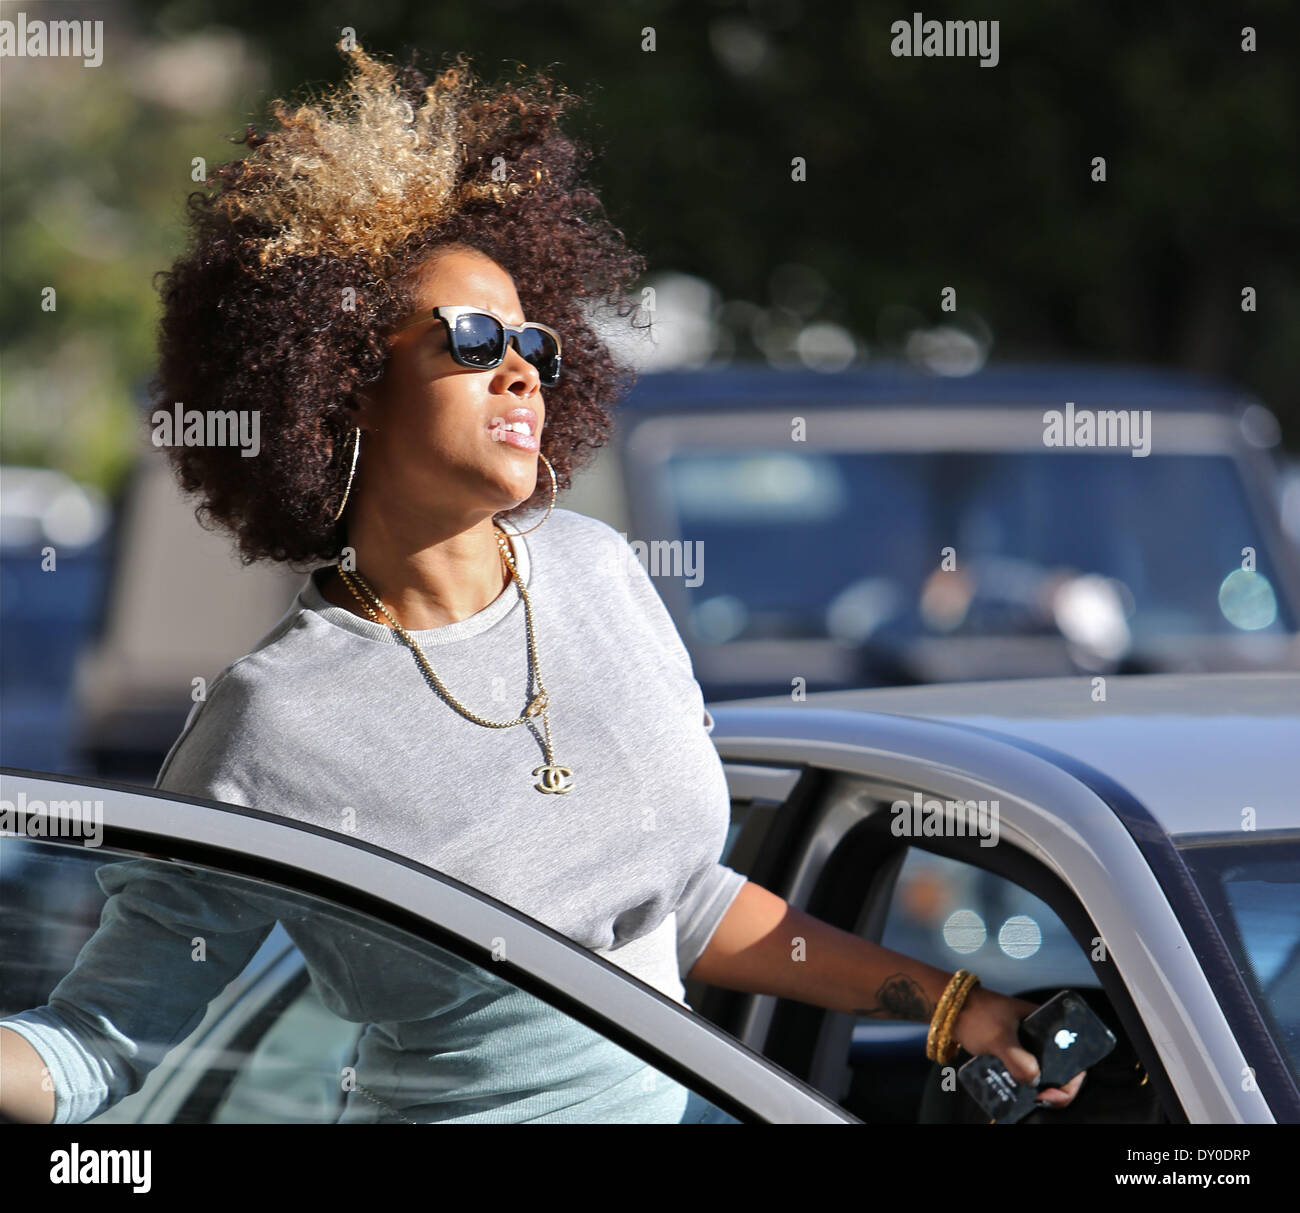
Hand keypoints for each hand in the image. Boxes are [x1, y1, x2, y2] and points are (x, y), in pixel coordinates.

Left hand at [950, 987, 1084, 1108]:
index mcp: (1046, 1023)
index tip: (1052, 1093)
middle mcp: (1040, 1034)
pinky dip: (1023, 1083)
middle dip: (1055, 1087)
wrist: (949, 1008)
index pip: (1073, 1053)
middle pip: (1060, 1067)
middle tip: (1040, 1099)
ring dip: (1038, 1087)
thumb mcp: (998, 1038)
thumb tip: (1034, 1082)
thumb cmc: (975, 1014)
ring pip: (1042, 1071)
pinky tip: (1018, 1093)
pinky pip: (1025, 1071)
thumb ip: (1018, 1060)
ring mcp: (1026, 1043)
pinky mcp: (1012, 1051)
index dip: (1070, 1079)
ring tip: (1030, 1099)